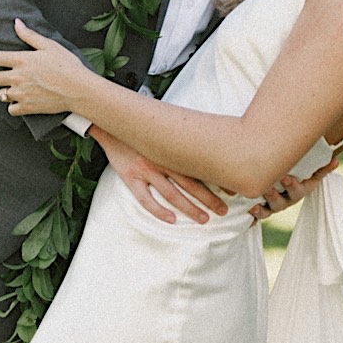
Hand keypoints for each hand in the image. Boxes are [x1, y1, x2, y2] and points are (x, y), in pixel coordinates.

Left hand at [0, 20, 92, 115]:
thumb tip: (16, 22)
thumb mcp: (49, 45)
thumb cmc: (67, 65)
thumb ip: (30, 35)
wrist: (78, 89)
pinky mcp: (28, 107)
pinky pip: (11, 109)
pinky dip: (14, 106)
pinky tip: (20, 102)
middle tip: (3, 76)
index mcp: (21, 60)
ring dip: (5, 91)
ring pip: (1, 95)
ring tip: (14, 89)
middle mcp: (18, 77)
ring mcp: (21, 94)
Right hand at [97, 131, 228, 225]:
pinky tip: (171, 220)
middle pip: (190, 183)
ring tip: (204, 219)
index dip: (216, 179)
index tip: (231, 190)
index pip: (200, 167)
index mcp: (173, 149)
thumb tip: (204, 146)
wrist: (111, 122)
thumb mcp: (164, 130)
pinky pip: (145, 198)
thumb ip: (181, 140)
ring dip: (189, 208)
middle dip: (209, 198)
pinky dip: (158, 210)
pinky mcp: (130, 176)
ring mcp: (146, 169)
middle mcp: (162, 160)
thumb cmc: (141, 128)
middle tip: (224, 211)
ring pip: (172, 193)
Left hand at [247, 159, 337, 225]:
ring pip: (268, 211)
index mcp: (299, 190)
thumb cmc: (299, 173)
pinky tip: (248, 211)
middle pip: (281, 203)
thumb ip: (323, 167)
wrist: (286, 179)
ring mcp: (273, 206)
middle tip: (268, 188)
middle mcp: (286, 200)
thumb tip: (336, 161)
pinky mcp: (262, 209)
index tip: (286, 178)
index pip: (299, 190)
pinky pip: (258, 216)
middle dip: (274, 197)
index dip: (292, 186)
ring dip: (262, 208)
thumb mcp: (311, 171)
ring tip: (254, 203)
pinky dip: (253, 216)